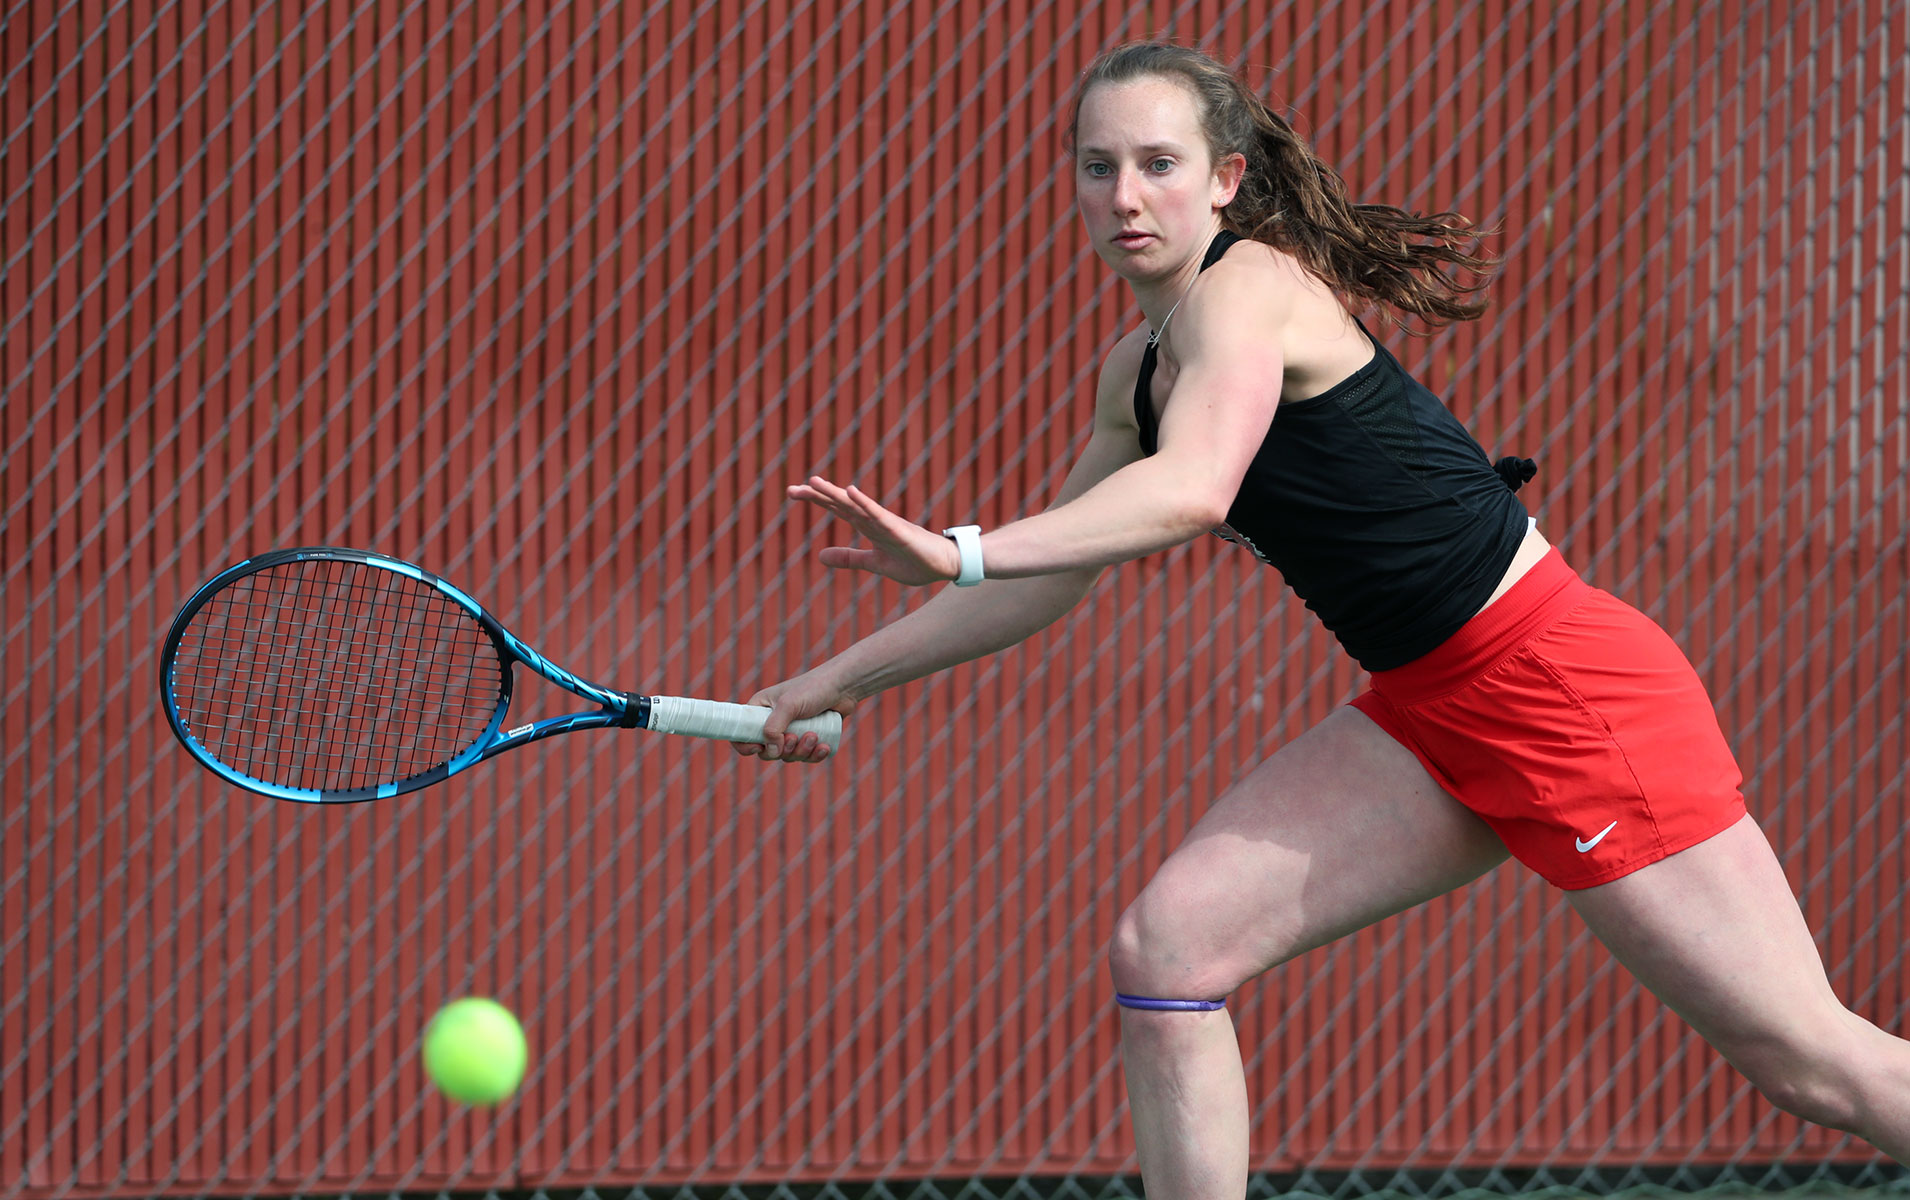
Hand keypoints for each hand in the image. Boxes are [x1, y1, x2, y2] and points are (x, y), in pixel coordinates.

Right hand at [730, 672, 856, 764]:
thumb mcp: (789, 704)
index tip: (759, 748)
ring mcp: (792, 731)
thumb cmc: (813, 689)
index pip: (740, 733)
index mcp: (760, 710)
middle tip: (795, 737)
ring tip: (814, 736)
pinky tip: (824, 747)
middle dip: (783, 750)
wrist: (843, 686)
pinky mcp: (809, 738)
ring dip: (801, 752)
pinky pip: (806, 757)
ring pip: (788, 756)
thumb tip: (771, 752)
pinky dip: (814, 755)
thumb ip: (774, 727)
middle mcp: (773, 722)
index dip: (745, 746)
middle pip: (767, 752)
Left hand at [790, 476, 963, 586]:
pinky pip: (877, 515)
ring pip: (855, 506)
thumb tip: (820, 556)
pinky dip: (864, 503)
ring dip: (835, 494)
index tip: (792, 492)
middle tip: (791, 489)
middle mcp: (873, 520)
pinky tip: (850, 492)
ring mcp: (885, 523)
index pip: (836, 508)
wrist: (943, 566)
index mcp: (866, 526)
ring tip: (814, 482)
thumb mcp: (874, 563)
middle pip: (840, 503)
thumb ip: (849, 558)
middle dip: (816, 495)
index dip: (815, 500)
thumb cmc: (913, 561)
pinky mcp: (898, 530)